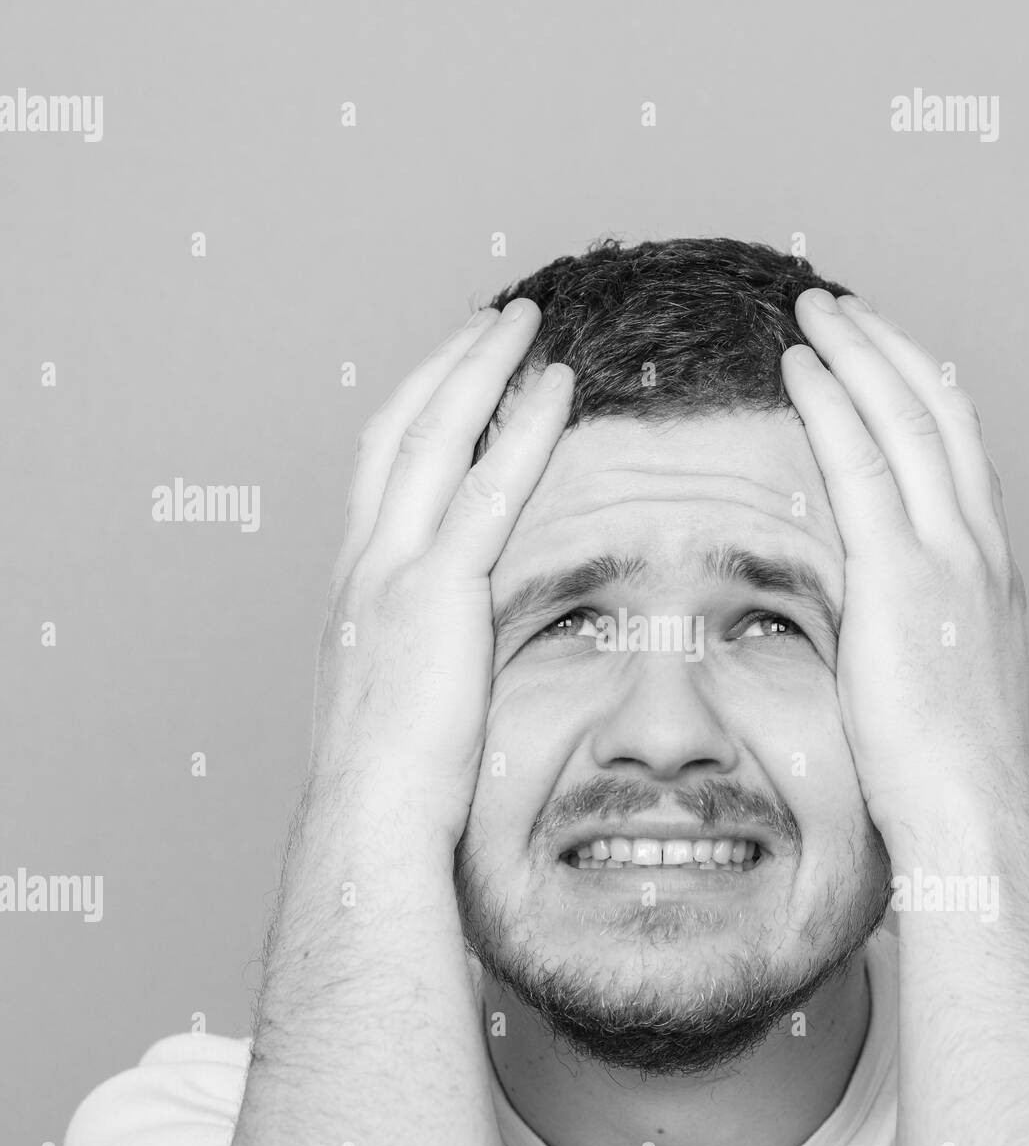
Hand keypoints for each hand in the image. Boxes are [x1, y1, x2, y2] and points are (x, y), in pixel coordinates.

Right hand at [310, 299, 571, 843]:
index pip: (384, 472)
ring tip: (524, 322)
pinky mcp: (436, 595)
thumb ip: (424, 656)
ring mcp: (392, 572)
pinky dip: (522, 430)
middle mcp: (363, 563)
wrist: (367, 824)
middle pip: (398, 429)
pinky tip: (556, 386)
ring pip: (434, 436)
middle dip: (445, 366)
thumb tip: (457, 656)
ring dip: (480, 369)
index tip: (459, 376)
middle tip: (491, 322)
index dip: (420, 411)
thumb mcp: (400, 701)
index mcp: (355, 588)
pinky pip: (487, 491)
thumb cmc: (391, 786)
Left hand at [781, 290, 1028, 851]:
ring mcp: (948, 556)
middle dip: (889, 348)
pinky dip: (832, 407)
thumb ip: (915, 625)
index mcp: (988, 566)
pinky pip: (862, 468)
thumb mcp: (943, 676)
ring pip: (908, 418)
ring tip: (815, 313)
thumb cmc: (949, 767)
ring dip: (859, 354)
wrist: (973, 811)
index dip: (916, 388)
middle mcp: (978, 545)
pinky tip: (799, 369)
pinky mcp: (903, 580)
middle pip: (941, 410)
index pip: (958, 448)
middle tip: (842, 307)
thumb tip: (871, 617)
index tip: (878, 356)